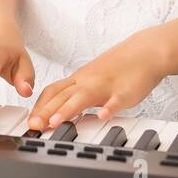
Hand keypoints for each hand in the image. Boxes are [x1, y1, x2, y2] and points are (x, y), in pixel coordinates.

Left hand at [26, 30, 167, 131]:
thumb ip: (79, 93)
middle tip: (33, 126)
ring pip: (83, 97)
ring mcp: (107, 85)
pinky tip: (103, 116)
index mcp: (81, 79)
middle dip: (46, 111)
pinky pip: (116, 99)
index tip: (30, 120)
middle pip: (62, 95)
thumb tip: (62, 108)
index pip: (53, 91)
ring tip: (56, 123)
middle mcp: (89, 81)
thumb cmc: (121, 66)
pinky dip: (109, 108)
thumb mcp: (94, 79)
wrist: (147, 51)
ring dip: (67, 110)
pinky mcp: (126, 91)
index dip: (40, 106)